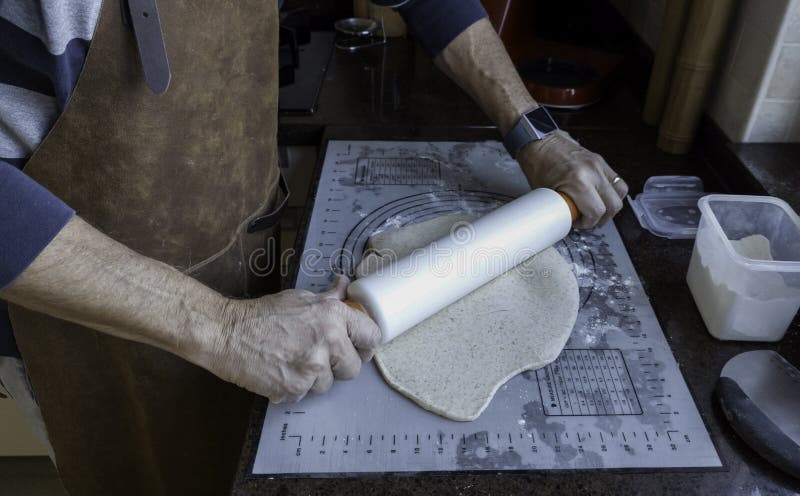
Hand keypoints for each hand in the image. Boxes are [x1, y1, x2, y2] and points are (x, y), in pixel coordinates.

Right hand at [206, 276, 380, 402]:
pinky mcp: (295, 388)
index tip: (358, 348)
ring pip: (328, 384)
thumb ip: (329, 298)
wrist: (228, 334)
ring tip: (293, 361)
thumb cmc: (263, 314)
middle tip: (320, 357)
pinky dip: (294, 387)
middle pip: (354, 368)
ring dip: (314, 378)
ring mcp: (312, 368)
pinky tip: (280, 370)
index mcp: (333, 316)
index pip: (371, 336)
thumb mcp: (301, 299)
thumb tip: (345, 285)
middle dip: (339, 365)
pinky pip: (305, 394)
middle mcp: (328, 342)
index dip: (366, 344)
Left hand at [517, 130, 627, 227]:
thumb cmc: (538, 163)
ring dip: (611, 205)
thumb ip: (562, 207)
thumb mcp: (546, 192)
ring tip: (597, 209)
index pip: (596, 211)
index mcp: (578, 180)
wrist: (538, 141)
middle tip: (589, 219)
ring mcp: (598, 164)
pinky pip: (616, 179)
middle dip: (602, 218)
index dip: (588, 223)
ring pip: (620, 192)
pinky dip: (612, 191)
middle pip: (613, 205)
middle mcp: (592, 171)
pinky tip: (600, 196)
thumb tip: (566, 221)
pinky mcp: (600, 160)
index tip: (579, 223)